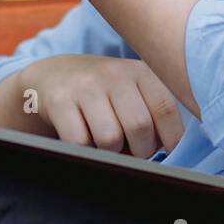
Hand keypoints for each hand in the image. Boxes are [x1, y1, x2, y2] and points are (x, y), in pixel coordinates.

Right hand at [18, 55, 185, 158]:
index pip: (165, 109)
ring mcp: (85, 85)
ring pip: (110, 138)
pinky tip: (83, 139)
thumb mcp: (132, 91)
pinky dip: (84, 151)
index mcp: (140, 71)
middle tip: (129, 149)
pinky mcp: (58, 100)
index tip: (163, 149)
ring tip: (105, 143)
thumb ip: (155, 112)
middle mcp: (114, 73)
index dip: (169, 138)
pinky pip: (79, 142)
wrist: (51, 76)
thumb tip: (173, 149)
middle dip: (138, 151)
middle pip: (139, 127)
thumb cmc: (102, 94)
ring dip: (109, 152)